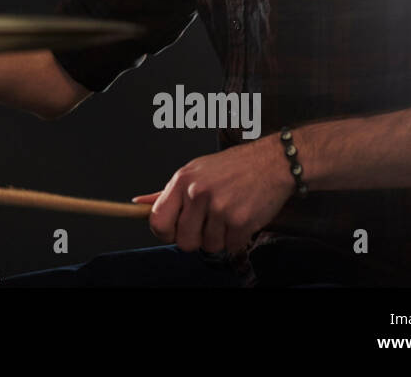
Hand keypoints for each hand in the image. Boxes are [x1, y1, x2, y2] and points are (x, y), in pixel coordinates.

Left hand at [130, 135, 293, 254]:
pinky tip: (241, 218)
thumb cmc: (232, 167)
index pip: (158, 220)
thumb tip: (139, 204)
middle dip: (196, 238)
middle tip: (208, 224)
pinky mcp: (240, 220)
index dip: (164, 233)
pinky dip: (237, 238)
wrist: (271, 162)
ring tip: (227, 216)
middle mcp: (198, 193)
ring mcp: (219, 208)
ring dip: (219, 238)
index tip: (174, 231)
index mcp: (182, 181)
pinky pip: (231, 246)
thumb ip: (167, 193)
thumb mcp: (194, 171)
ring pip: (209, 246)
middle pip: (184, 241)